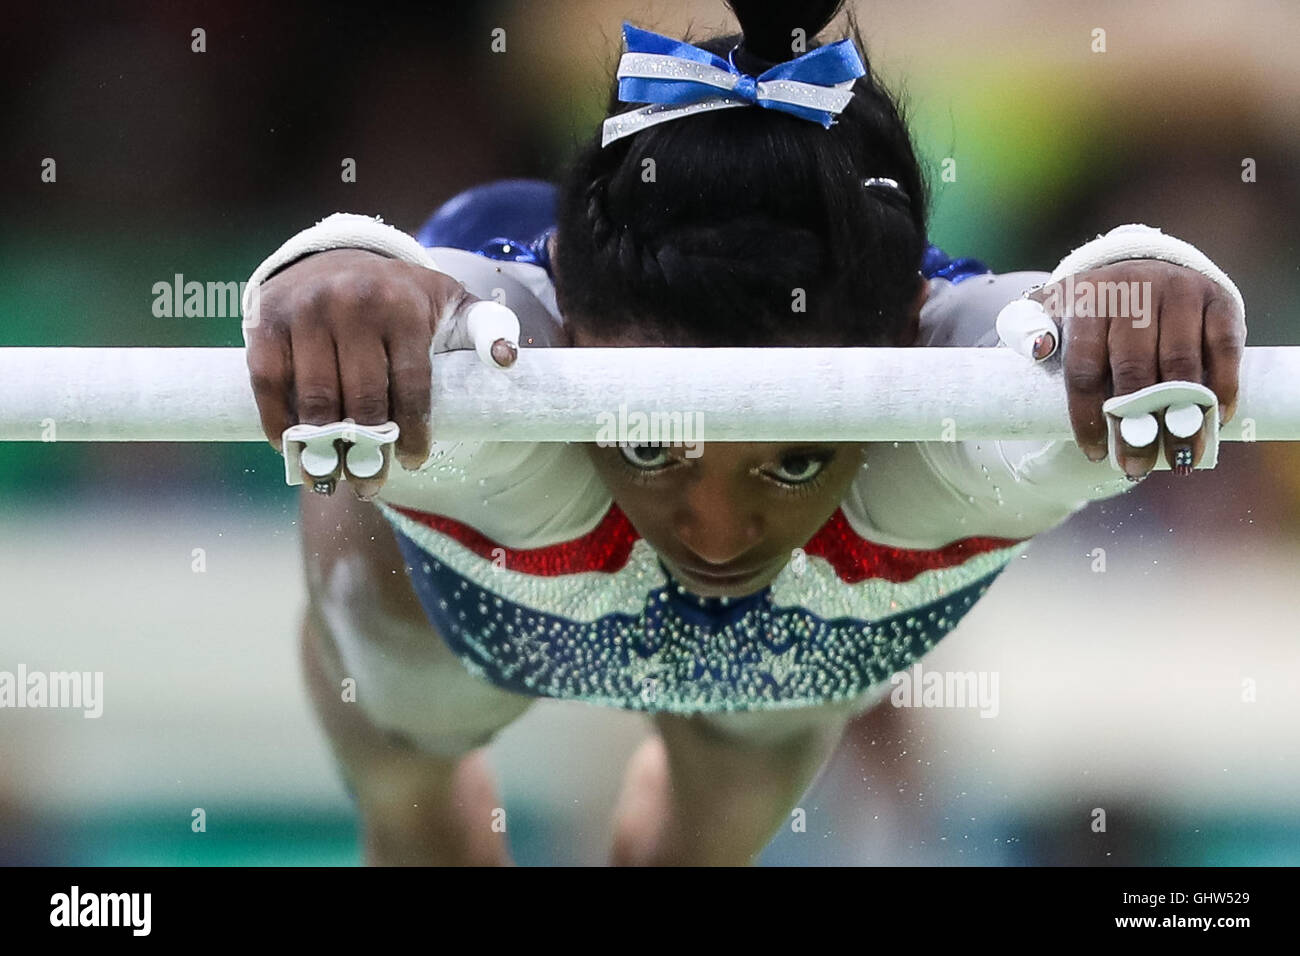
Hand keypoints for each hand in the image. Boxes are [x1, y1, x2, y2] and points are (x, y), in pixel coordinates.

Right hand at [244, 248, 516, 497]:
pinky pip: (269, 382)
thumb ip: (489, 328)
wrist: (338, 256)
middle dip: (368, 450)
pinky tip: (291, 448)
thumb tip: (507, 360)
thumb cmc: (404, 297)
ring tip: (331, 477)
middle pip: (362, 399)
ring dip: (322, 447)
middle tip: (369, 485)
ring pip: (315, 398)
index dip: (412, 431)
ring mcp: (306, 311)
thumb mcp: (452, 303)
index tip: (413, 462)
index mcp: (403, 307)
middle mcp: (352, 304)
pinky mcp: (267, 320)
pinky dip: (278, 420)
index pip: (411, 384)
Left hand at [1026, 260, 1244, 476]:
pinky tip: (1215, 418)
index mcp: (1087, 300)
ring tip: (1180, 457)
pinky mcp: (1219, 298)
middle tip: (1136, 467)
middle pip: (1133, 371)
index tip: (1094, 454)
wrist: (1141, 267)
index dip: (1089, 416)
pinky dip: (1222, 385)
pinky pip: (1224, 347)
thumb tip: (1039, 350)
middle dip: (1136, 426)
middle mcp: (1135, 290)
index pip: (1083, 368)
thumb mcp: (1047, 311)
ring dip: (1182, 416)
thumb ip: (1025, 330)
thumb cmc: (1091, 308)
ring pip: (1180, 364)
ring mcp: (1179, 292)